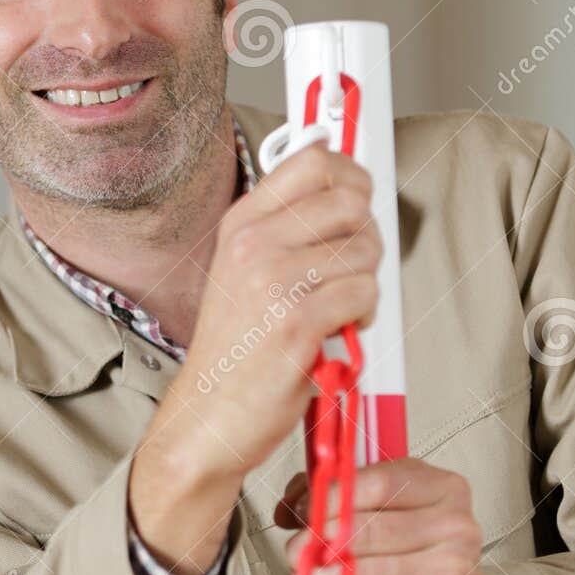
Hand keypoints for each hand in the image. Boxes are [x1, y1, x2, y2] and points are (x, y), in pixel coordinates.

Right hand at [129, 139, 382, 574]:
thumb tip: (350, 193)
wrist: (208, 415)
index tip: (359, 197)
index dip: (352, 174)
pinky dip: (363, 316)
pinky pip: (364, 294)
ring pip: (365, 251)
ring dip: (365, 283)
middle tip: (348, 269)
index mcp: (241, 223)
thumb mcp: (245, 270)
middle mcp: (253, 243)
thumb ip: (289, 230)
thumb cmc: (236, 349)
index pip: (313, 159)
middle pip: (351, 200)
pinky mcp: (295, 322)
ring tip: (337, 307)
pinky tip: (337, 331)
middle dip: (366, 237)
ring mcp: (272, 280)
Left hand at [276, 459, 522, 574]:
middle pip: (366, 528)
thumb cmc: (419, 563)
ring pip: (362, 573)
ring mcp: (453, 573)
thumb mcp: (388, 516)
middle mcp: (455, 526)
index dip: (331, 496)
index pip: (377, 483)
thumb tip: (292, 505)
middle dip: (317, 542)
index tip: (304, 510)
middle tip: (295, 553)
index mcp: (443, 488)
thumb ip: (340, 498)